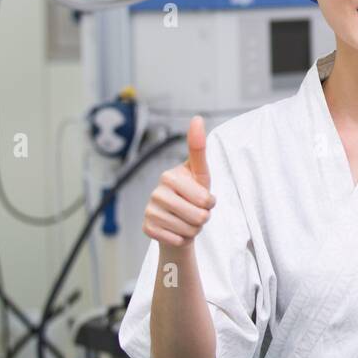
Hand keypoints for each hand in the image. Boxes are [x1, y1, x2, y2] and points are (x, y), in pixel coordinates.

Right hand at [143, 115, 215, 247]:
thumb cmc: (193, 193)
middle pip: (198, 216)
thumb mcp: (200, 173)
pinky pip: (177, 240)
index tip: (205, 199)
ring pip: (189, 230)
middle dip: (204, 217)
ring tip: (187, 220)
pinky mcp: (147, 228)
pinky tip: (177, 230)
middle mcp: (156, 191)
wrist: (178, 219)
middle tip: (197, 211)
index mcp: (169, 175)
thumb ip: (199, 148)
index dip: (210, 202)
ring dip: (194, 229)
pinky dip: (182, 239)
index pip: (204, 198)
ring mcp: (150, 210)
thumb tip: (196, 117)